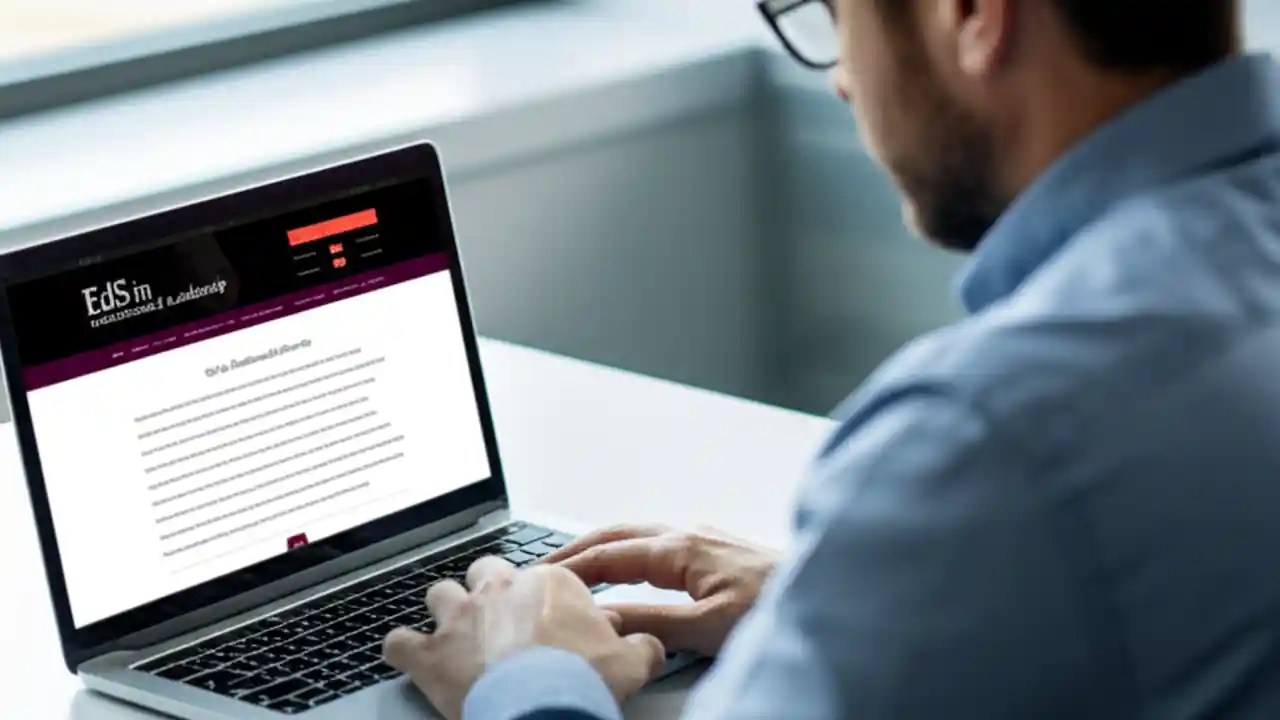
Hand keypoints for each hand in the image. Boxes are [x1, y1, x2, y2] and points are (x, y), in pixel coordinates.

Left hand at [382, 557, 665, 719]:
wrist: (541, 710)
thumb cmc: (583, 683)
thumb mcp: (632, 662)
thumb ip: (641, 645)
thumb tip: (650, 645)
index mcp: (549, 584)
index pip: (546, 580)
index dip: (548, 605)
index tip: (555, 629)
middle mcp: (499, 589)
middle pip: (486, 572)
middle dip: (489, 591)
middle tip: (501, 622)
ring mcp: (459, 618)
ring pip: (439, 594)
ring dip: (445, 613)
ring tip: (455, 636)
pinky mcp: (428, 653)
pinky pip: (398, 641)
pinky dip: (402, 650)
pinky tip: (410, 659)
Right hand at [543, 525, 778, 656]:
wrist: (828, 595)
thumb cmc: (776, 606)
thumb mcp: (707, 626)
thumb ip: (652, 623)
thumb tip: (605, 620)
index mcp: (680, 548)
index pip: (608, 554)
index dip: (570, 568)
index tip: (539, 579)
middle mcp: (688, 534)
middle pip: (616, 535)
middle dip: (576, 550)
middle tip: (542, 569)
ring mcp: (703, 538)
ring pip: (636, 536)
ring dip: (602, 549)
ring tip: (574, 568)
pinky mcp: (716, 550)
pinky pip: (656, 543)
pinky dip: (627, 553)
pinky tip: (628, 569)